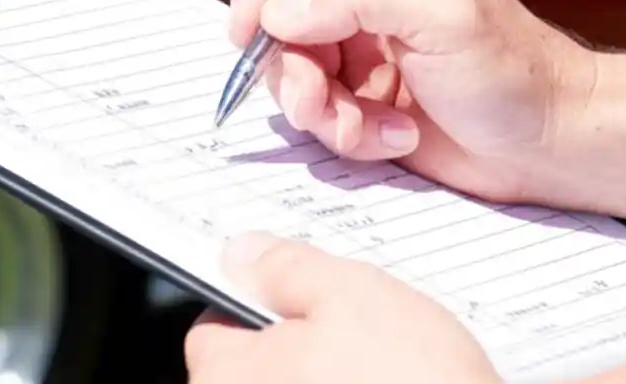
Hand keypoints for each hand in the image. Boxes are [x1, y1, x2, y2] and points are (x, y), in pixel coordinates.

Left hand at [184, 232, 499, 383]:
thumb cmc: (412, 382)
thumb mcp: (349, 294)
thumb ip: (285, 268)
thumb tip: (242, 253)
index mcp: (226, 376)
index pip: (213, 327)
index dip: (258, 302)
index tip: (297, 294)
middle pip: (254, 367)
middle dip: (295, 345)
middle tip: (354, 329)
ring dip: (326, 376)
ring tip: (384, 366)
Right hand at [228, 0, 595, 202]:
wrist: (547, 145)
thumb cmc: (514, 68)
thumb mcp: (443, 13)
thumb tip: (278, 10)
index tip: (253, 29)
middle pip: (274, 14)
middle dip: (292, 67)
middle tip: (320, 99)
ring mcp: (352, 45)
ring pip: (287, 71)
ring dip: (319, 109)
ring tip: (367, 127)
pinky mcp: (353, 95)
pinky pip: (313, 114)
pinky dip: (345, 133)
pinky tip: (394, 136)